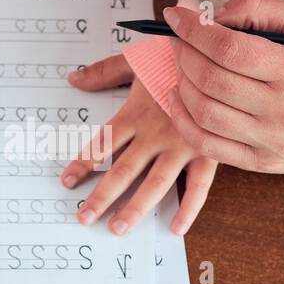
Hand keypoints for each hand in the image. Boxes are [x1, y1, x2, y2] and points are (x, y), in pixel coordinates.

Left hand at [63, 59, 217, 235]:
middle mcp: (155, 134)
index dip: (82, 164)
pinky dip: (189, 207)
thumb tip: (74, 78)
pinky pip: (198, 185)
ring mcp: (182, 145)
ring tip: (117, 229)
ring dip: (135, 208)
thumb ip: (104, 72)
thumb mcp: (136, 59)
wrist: (217, 54)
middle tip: (83, 217)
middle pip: (122, 171)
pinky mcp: (207, 150)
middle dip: (101, 197)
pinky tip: (176, 227)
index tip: (66, 182)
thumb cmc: (177, 55)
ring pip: (155, 183)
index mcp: (136, 113)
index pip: (102, 144)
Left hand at [166, 0, 283, 178]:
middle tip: (179, 39)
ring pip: (203, 111)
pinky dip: (183, 119)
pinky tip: (180, 97)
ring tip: (182, 64)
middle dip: (184, 52)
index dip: (194, 30)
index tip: (176, 17)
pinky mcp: (261, 163)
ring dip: (181, 82)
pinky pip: (207, 145)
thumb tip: (212, 16)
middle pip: (211, 79)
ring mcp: (272, 141)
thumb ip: (262, 9)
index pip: (230, 49)